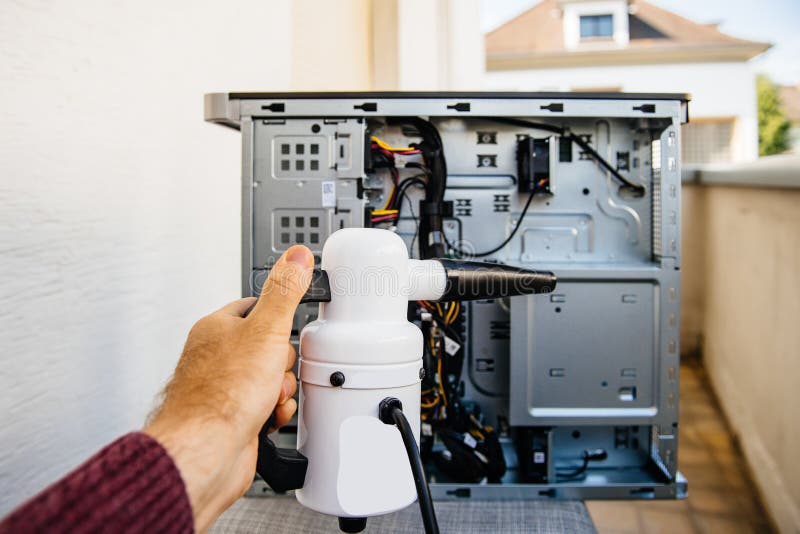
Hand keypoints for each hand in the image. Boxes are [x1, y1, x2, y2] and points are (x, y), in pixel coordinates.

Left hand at [144, 245, 312, 531]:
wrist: (206, 451)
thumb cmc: (221, 395)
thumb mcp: (266, 330)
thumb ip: (284, 291)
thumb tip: (296, 256)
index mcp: (216, 328)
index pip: (255, 308)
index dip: (277, 318)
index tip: (286, 324)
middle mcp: (215, 357)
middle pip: (268, 347)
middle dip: (280, 363)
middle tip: (271, 369)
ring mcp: (222, 388)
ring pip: (268, 379)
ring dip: (278, 390)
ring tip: (267, 397)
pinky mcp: (231, 417)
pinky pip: (264, 407)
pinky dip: (272, 412)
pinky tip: (266, 416)